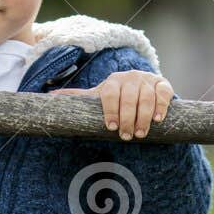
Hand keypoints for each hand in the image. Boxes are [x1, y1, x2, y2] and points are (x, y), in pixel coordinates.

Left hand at [51, 70, 174, 139]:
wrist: (142, 87)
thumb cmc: (117, 97)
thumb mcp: (97, 96)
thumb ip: (78, 97)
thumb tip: (49, 97)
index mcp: (113, 80)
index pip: (110, 94)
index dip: (110, 111)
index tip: (110, 127)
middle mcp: (130, 77)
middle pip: (129, 98)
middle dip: (128, 118)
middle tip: (127, 136)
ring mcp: (147, 80)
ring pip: (146, 97)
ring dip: (143, 117)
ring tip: (140, 133)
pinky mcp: (163, 84)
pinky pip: (164, 93)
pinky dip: (161, 106)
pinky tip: (157, 120)